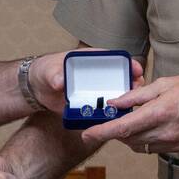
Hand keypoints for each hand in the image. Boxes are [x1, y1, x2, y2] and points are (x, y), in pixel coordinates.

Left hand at [28, 49, 145, 114]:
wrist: (39, 89)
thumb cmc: (46, 72)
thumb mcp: (49, 70)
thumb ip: (54, 75)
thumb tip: (59, 81)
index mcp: (90, 60)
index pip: (113, 59)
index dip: (127, 63)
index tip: (136, 68)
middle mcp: (97, 75)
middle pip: (120, 77)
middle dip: (132, 82)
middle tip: (139, 90)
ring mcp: (95, 90)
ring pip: (115, 94)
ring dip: (126, 99)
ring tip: (133, 105)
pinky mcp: (90, 104)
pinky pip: (104, 109)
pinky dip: (111, 113)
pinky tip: (118, 119)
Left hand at [81, 73, 178, 154]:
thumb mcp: (164, 84)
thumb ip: (137, 96)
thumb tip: (116, 102)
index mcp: (158, 114)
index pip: (122, 128)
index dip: (102, 132)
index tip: (87, 133)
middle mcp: (163, 133)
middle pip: (127, 139)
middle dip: (115, 131)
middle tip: (111, 118)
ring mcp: (171, 144)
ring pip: (138, 146)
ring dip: (129, 136)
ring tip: (131, 120)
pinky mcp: (178, 149)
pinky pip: (152, 148)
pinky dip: (144, 139)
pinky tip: (148, 126)